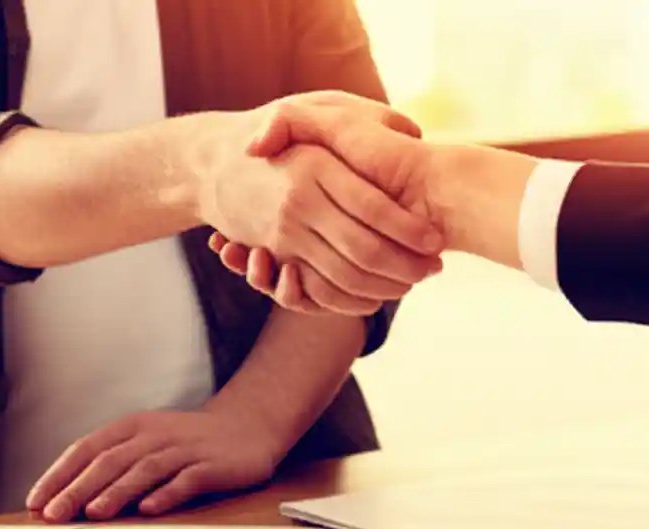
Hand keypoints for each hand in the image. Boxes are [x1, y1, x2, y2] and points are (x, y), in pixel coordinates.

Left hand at [25, 404, 283, 522]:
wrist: (246, 427)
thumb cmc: (188, 440)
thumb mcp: (146, 443)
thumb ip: (114, 466)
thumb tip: (71, 498)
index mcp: (132, 428)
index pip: (86, 449)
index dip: (59, 474)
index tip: (37, 501)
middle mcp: (154, 435)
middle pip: (109, 461)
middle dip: (78, 489)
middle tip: (55, 514)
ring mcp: (183, 450)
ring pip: (144, 469)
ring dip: (117, 491)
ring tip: (95, 512)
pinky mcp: (211, 465)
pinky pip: (186, 480)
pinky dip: (167, 494)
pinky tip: (150, 509)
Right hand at [199, 92, 442, 313]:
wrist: (212, 162)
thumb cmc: (280, 133)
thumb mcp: (318, 109)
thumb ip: (367, 118)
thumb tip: (413, 132)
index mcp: (316, 165)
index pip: (373, 206)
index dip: (409, 228)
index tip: (435, 239)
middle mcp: (299, 202)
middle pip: (363, 248)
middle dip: (405, 265)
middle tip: (434, 269)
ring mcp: (284, 232)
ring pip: (343, 275)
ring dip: (384, 286)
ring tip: (413, 282)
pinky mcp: (274, 254)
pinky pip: (316, 290)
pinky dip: (348, 299)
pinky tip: (375, 296)